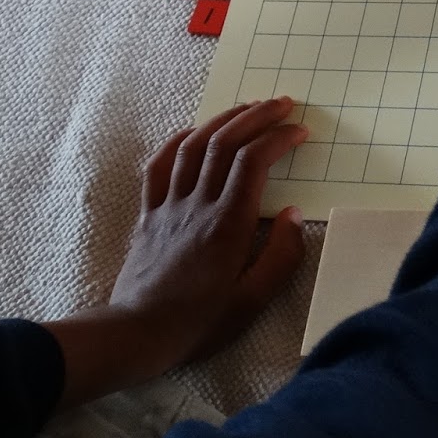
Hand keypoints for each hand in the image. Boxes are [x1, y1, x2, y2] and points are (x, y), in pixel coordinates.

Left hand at [43, 99, 308, 406]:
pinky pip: (158, 166)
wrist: (137, 334)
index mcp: (229, 224)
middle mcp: (198, 205)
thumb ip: (282, 256)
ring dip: (222, 120)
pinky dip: (178, 141)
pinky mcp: (149, 214)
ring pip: (193, 146)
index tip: (300, 131)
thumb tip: (295, 215)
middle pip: (225, 143)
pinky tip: (194, 133)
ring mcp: (169, 206)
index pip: (254, 162)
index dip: (278, 138)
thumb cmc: (199, 322)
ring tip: (246, 108)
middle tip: (282, 103)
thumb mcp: (254, 301)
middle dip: (257, 116)